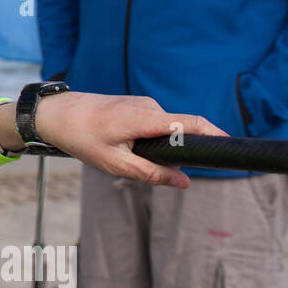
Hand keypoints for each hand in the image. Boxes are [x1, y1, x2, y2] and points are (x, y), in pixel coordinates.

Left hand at [0, 92, 226, 187]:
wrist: (53, 113)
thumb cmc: (81, 137)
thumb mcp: (115, 163)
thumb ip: (152, 174)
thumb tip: (185, 183)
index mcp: (147, 117)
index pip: (194, 123)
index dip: (217, 134)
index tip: (235, 147)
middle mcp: (149, 105)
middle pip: (180, 132)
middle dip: (177, 154)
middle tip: (157, 173)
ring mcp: (142, 104)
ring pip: (163, 132)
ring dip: (155, 149)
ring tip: (123, 156)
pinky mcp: (134, 106)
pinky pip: (151, 127)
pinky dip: (145, 141)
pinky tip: (119, 148)